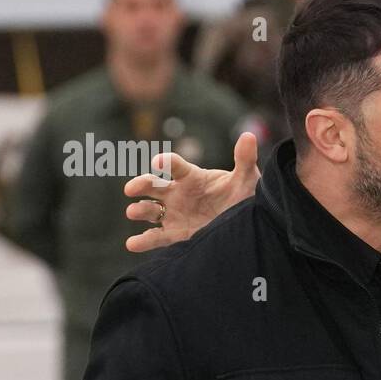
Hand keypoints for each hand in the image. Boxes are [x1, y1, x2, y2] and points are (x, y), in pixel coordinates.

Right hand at [123, 131, 260, 252]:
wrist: (245, 223)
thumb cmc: (243, 197)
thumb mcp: (247, 178)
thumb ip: (245, 159)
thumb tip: (249, 136)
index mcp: (191, 177)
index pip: (174, 165)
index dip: (166, 162)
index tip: (158, 162)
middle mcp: (177, 193)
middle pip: (153, 185)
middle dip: (141, 185)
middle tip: (131, 188)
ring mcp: (173, 214)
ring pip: (150, 210)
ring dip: (139, 210)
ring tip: (132, 212)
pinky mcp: (175, 234)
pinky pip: (155, 237)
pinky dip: (143, 241)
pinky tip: (132, 243)